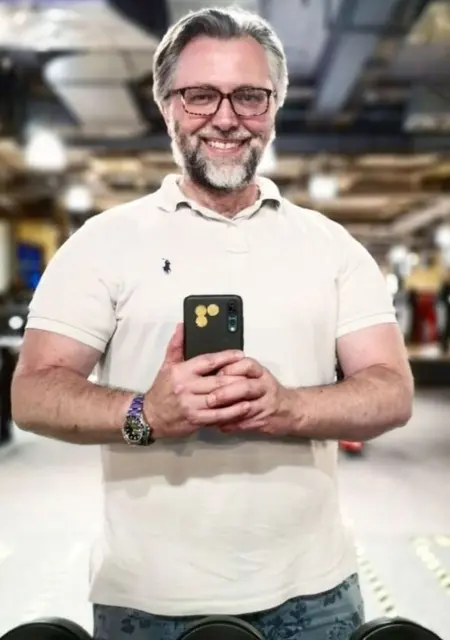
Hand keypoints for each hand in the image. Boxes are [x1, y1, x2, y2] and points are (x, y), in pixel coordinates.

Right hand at [143, 324, 254, 438]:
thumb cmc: (161, 390)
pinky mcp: (195, 420)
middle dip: (237, 376)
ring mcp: (191, 405)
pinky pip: (218, 415)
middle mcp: (186, 387)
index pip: (207, 361)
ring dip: (238, 394)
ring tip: (253, 388)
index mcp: (181, 371)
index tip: (240, 354)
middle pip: (217, 380)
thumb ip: (177, 345)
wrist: (150, 417)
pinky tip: (245, 407)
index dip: (226, 357)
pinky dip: (233, 412)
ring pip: (220, 398)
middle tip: (252, 372)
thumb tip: (183, 326)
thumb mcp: (167, 365)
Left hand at [208, 357, 296, 435]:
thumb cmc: (267, 391)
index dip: (230, 369)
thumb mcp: (257, 376)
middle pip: (247, 387)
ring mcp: (265, 406)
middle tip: (210, 399)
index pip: (247, 365)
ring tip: (211, 415)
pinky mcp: (263, 422)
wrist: (291, 410)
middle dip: (227, 393)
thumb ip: (237, 372)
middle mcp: (265, 387)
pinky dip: (230, 425)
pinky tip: (218, 425)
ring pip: (245, 409)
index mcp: (261, 373)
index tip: (215, 374)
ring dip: (227, 412)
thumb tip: (210, 374)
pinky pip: (244, 424)